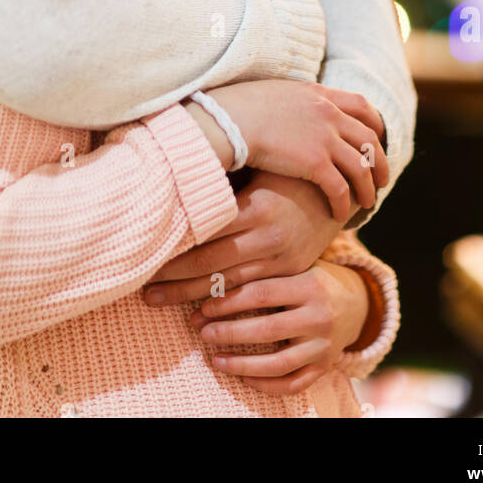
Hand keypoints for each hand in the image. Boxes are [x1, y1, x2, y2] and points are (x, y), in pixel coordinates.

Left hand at [144, 172, 339, 304]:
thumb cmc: (287, 171)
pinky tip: (202, 314)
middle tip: (142, 292)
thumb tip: (174, 175)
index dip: (173, 250)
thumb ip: (223, 178)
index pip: (205, 234)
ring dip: (191, 297)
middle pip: (211, 265)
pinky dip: (223, 304)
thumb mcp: (258, 168)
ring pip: (228, 286)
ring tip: (159, 302)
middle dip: (174, 280)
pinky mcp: (294, 273)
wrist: (340, 188)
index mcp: (257, 208)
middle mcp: (270, 237)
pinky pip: (253, 296)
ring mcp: (284, 259)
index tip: (144, 259)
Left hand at [188, 258, 369, 395]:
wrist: (357, 301)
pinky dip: (266, 385)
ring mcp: (324, 346)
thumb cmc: (314, 278)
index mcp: (310, 285)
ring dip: (242, 364)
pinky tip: (243, 377)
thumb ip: (266, 271)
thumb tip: (213, 276)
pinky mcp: (325, 367)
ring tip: (216, 360)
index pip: (262, 293)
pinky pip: (292, 384)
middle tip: (203, 332)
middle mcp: (319, 316)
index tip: (204, 307)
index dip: (229, 302)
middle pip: (268, 330)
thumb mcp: (297, 266)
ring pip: (278, 364)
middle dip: (230, 333)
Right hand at [207, 79, 387, 220]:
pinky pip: (341, 187)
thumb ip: (295, 102)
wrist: (229, 120)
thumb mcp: (276, 93)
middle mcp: (328, 113)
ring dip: (369, 187)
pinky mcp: (315, 163)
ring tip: (368, 202)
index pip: (361, 106)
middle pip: (369, 138)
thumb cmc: (240, 108)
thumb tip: (294, 111)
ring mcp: (324, 138)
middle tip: (382, 178)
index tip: (378, 138)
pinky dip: (345, 203)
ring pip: (362, 166)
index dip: (375, 124)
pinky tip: (341, 214)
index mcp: (319, 95)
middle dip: (380, 161)